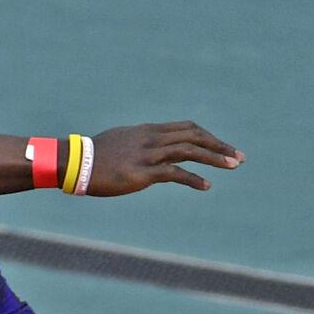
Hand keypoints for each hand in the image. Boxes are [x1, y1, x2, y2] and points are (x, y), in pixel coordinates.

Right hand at [89, 122, 242, 194]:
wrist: (75, 163)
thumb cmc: (95, 155)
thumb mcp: (122, 142)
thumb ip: (141, 143)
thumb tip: (152, 151)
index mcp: (149, 130)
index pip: (187, 128)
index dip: (209, 136)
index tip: (223, 147)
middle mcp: (152, 138)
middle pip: (194, 136)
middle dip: (220, 146)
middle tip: (239, 157)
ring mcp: (147, 155)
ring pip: (189, 151)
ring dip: (214, 158)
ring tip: (233, 167)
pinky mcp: (141, 173)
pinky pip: (174, 173)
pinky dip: (193, 179)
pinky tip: (206, 186)